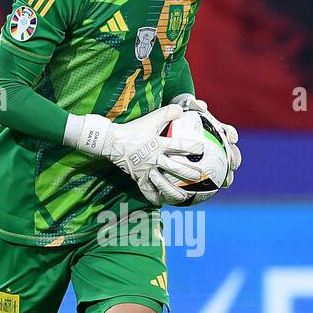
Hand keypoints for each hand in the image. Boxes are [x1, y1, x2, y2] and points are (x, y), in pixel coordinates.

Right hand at [66, 103, 196, 204]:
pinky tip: (161, 202)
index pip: (177, 145)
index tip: (201, 149)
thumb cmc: (132, 130)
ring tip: (183, 197)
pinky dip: (154, 197)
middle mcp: (154, 158)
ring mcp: (146, 170)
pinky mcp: (138, 177)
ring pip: (162, 183)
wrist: (111, 142)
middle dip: (187, 173)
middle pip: (173, 168)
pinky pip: (147, 190)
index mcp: (158, 144)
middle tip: (199, 177)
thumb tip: (182, 109)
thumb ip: (167, 113)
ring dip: (173, 191)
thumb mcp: (150, 119)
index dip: (190, 146)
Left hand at [171, 93, 241, 186]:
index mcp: (217, 131)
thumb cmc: (183, 116)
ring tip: (226, 183)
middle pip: (231, 152)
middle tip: (233, 165)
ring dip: (228, 175)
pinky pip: (208, 177)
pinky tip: (202, 192)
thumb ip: (194, 106)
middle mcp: (219, 144)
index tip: (231, 138)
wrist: (176, 126)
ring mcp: (213, 156)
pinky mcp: (206, 167)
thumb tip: (201, 104)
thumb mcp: (187, 108)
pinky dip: (207, 184)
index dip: (231, 135)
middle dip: (234, 159)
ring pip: (224, 167)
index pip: (228, 132)